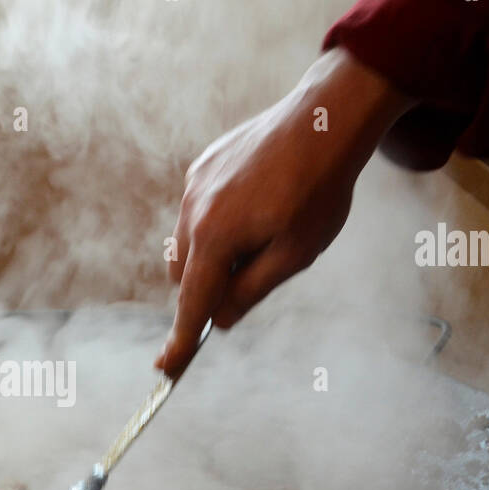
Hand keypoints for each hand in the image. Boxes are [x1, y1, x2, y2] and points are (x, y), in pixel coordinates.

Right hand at [155, 48, 414, 377]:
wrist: (322, 121)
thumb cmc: (317, 191)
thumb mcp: (295, 254)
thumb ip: (251, 291)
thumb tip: (221, 319)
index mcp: (215, 239)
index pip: (192, 303)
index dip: (181, 340)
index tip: (166, 368)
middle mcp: (193, 212)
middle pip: (184, 276)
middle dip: (207, 289)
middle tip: (254, 275)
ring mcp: (194, 187)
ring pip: (187, 244)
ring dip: (211, 256)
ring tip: (263, 234)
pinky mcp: (201, 167)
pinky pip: (196, 212)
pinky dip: (214, 225)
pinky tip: (255, 207)